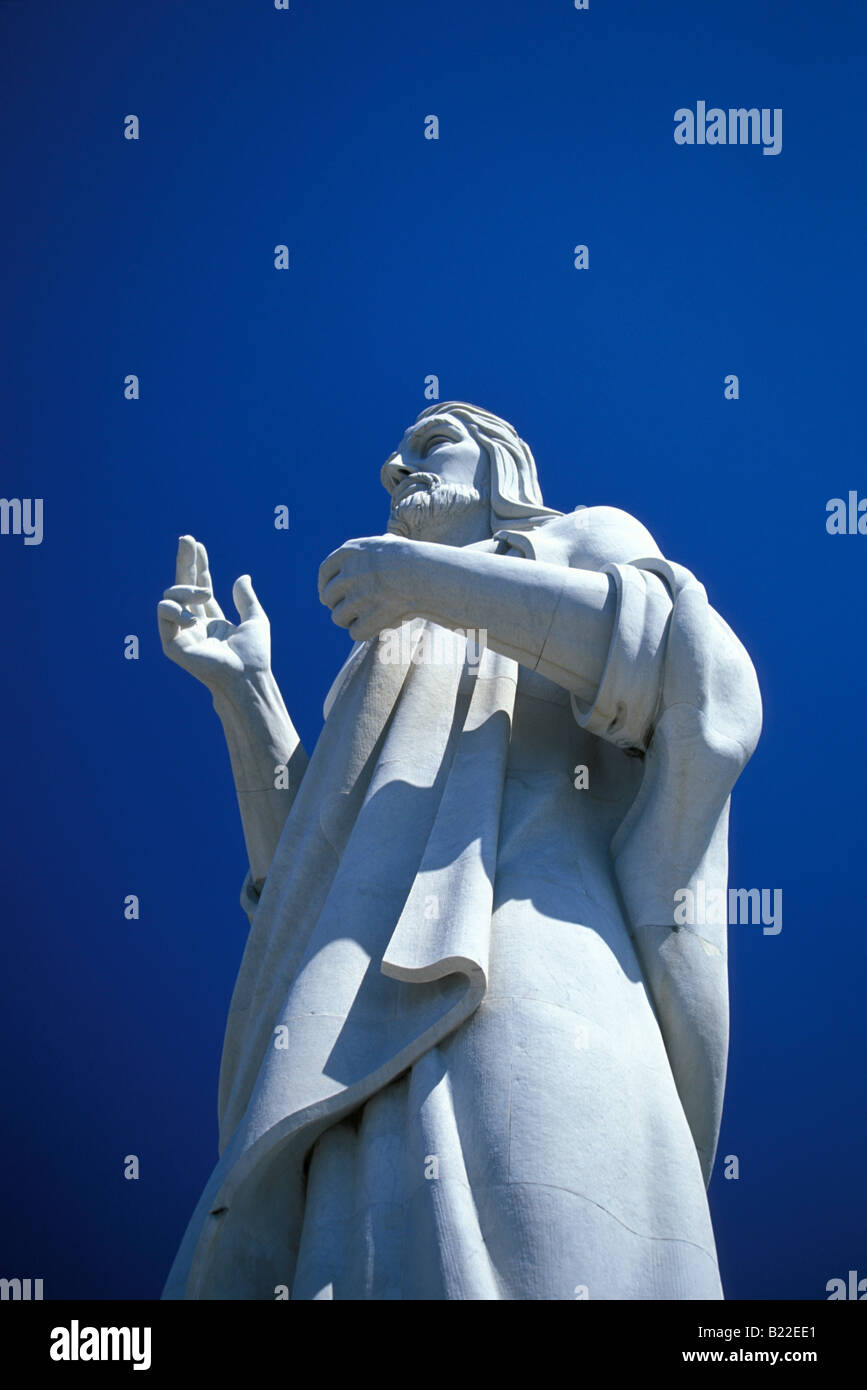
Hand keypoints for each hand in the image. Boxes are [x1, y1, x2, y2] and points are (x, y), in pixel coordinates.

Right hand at [158, 535, 270, 691]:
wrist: (246, 676)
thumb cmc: (254, 655)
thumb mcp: (256, 619)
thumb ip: (246, 598)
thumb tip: (243, 577)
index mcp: (212, 619)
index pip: (201, 587)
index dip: (199, 566)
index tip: (198, 544)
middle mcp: (195, 623)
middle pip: (184, 585)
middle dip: (185, 561)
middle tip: (186, 538)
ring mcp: (182, 632)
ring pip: (170, 597)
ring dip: (185, 590)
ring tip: (204, 594)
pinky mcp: (172, 643)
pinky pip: (163, 614)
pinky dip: (175, 609)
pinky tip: (192, 617)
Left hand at [318, 534, 417, 641]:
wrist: (430, 574)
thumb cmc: (413, 561)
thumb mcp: (389, 545)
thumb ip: (371, 551)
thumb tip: (374, 551)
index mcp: (348, 554)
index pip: (324, 573)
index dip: (325, 586)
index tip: (330, 596)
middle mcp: (348, 574)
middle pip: (328, 597)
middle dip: (337, 605)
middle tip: (351, 609)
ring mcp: (358, 597)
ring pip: (337, 617)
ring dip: (349, 620)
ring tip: (364, 618)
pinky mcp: (369, 618)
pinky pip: (355, 632)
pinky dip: (365, 631)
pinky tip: (376, 625)